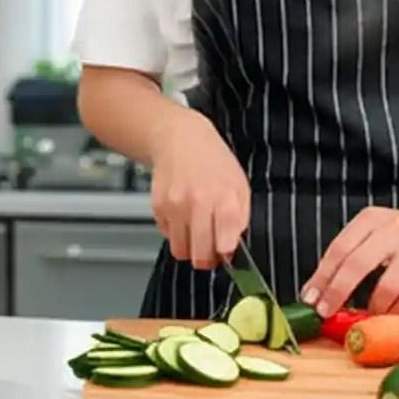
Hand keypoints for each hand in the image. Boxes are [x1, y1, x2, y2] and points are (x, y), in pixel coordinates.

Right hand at [149, 108, 249, 268]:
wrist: (180, 139)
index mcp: (225, 200)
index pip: (224, 245)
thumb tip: (232, 249)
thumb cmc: (213, 161)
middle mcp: (199, 204)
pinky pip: (168, 236)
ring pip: (181, 251)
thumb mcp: (240, 186)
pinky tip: (183, 216)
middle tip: (211, 250)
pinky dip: (176, 232)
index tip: (226, 253)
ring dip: (189, 248)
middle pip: (200, 255)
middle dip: (207, 259)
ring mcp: (176, 207)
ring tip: (196, 233)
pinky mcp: (159, 208)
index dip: (225, 255)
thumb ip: (240, 220)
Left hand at [300, 206, 398, 317]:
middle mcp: (393, 231)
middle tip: (324, 312)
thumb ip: (350, 252)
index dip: (321, 276)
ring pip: (385, 288)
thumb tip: (318, 291)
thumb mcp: (375, 230)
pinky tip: (386, 316)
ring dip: (369, 308)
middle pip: (356, 264)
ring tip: (361, 317)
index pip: (339, 248)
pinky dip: (393, 312)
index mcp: (371, 219)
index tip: (309, 298)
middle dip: (336, 292)